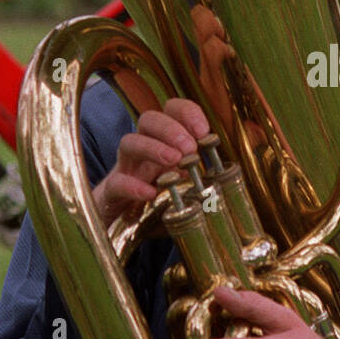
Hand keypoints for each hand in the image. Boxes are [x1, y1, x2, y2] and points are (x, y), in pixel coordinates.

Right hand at [92, 97, 210, 225]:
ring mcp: (125, 169)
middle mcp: (143, 149)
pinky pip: (117, 182)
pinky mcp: (111, 192)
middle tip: (190, 147)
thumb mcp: (186, 187)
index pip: (171, 111)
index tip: (203, 131)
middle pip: (149, 119)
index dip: (187, 113)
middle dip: (171, 128)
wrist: (122, 228)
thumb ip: (204, 179)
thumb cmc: (158, 203)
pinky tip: (151, 193)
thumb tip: (228, 178)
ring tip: (174, 161)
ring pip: (129, 142)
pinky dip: (133, 185)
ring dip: (153, 147)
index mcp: (163, 142)